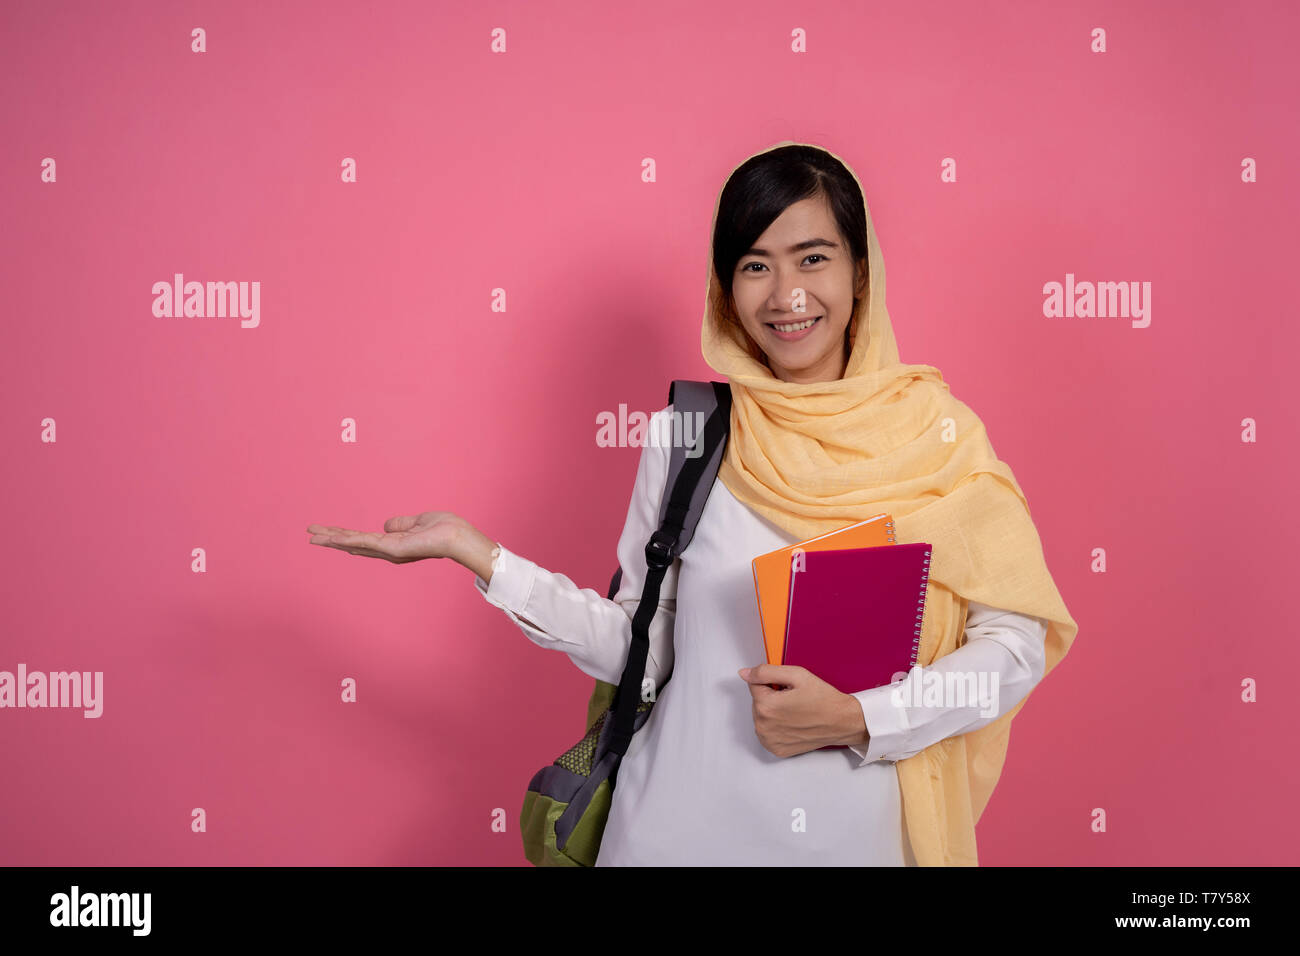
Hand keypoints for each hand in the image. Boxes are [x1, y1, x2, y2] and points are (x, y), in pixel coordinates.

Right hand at [306, 511, 469, 564]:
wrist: (457, 536)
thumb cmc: (444, 529)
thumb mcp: (418, 521)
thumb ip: (400, 524)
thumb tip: (386, 525)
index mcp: (393, 544)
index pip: (363, 539)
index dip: (344, 536)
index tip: (327, 533)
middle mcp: (387, 550)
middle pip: (353, 543)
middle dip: (331, 539)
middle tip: (310, 535)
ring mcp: (387, 550)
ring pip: (353, 543)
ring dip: (332, 539)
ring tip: (312, 537)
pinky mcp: (391, 548)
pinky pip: (364, 541)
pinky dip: (346, 539)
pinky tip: (332, 538)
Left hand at [738, 664, 867, 757]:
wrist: (842, 721)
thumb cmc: (823, 699)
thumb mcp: (796, 675)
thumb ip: (766, 672)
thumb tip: (744, 673)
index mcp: (766, 706)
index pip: (754, 683)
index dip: (772, 682)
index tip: (787, 687)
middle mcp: (763, 726)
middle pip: (757, 701)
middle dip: (771, 696)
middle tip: (794, 699)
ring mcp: (769, 740)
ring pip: (761, 716)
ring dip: (772, 711)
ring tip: (794, 711)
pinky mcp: (776, 749)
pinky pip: (767, 732)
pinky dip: (776, 726)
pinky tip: (792, 723)